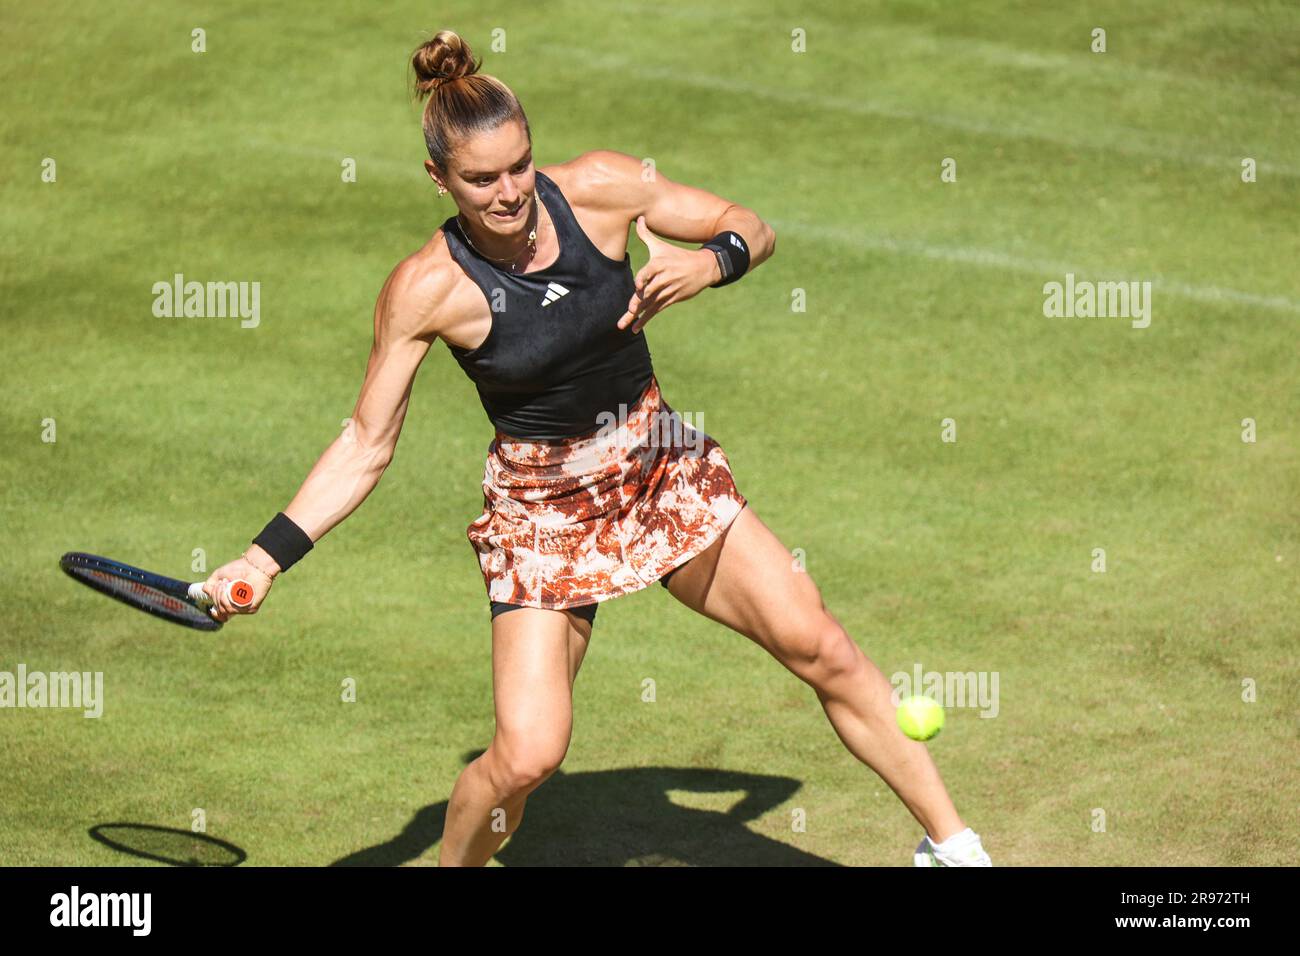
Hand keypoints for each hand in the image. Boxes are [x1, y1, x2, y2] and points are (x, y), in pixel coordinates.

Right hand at [201, 548, 277, 622]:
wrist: (253, 565)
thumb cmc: (238, 569)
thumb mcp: (218, 576)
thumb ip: (210, 586)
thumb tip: (205, 592)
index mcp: (231, 601)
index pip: (222, 615)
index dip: (216, 613)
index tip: (212, 607)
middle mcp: (238, 606)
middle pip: (220, 611)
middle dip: (216, 595)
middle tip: (222, 582)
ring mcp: (245, 608)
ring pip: (225, 610)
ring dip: (221, 595)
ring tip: (225, 582)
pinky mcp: (251, 608)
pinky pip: (232, 608)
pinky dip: (228, 596)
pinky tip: (231, 586)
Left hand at [616, 216, 720, 333]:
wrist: (703, 267)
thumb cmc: (678, 255)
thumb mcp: (662, 245)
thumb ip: (646, 234)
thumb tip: (638, 218)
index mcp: (659, 265)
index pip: (650, 272)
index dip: (643, 279)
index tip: (637, 285)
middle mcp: (664, 279)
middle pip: (649, 291)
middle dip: (639, 301)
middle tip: (630, 310)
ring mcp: (668, 291)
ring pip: (650, 304)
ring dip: (638, 315)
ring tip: (623, 324)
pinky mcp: (671, 300)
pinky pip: (656, 311)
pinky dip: (645, 320)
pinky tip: (635, 328)